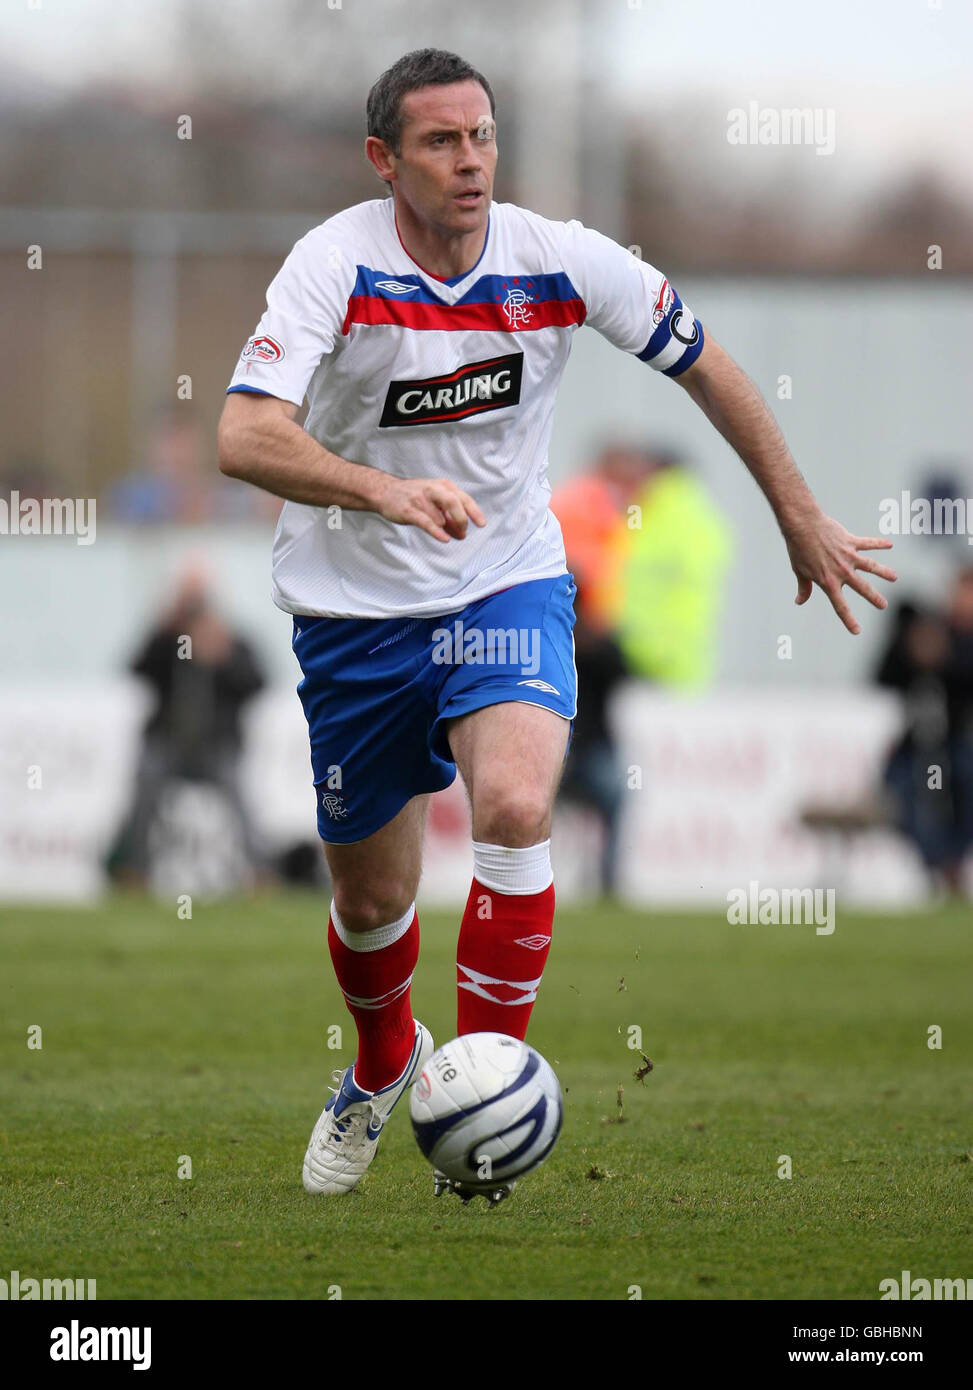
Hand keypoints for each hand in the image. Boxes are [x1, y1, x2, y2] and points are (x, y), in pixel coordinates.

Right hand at [374, 476, 486, 542]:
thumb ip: (449, 517)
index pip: (463, 498)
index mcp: (443, 486)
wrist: (386, 492)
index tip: (481, 524)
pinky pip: (426, 522)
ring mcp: (420, 500)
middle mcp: (433, 490)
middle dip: (462, 518)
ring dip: (447, 528)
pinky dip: (437, 532)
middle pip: (454, 502)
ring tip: (450, 535)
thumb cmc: (413, 496)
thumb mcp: (434, 502)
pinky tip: (445, 538)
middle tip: (464, 531)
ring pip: (439, 516)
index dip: (474, 511)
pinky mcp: (409, 510)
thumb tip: (462, 534)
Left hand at [786, 512, 896, 634]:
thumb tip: (799, 601)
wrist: (803, 526)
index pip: (840, 606)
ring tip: (895, 577)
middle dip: (874, 598)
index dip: (848, 620)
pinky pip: (868, 543)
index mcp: (828, 582)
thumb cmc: (799, 550)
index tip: (857, 631)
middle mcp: (842, 571)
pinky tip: (889, 544)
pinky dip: (879, 544)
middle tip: (884, 606)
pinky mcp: (851, 542)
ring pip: (871, 566)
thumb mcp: (800, 571)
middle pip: (862, 588)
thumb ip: (804, 588)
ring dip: (884, 571)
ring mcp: (848, 556)